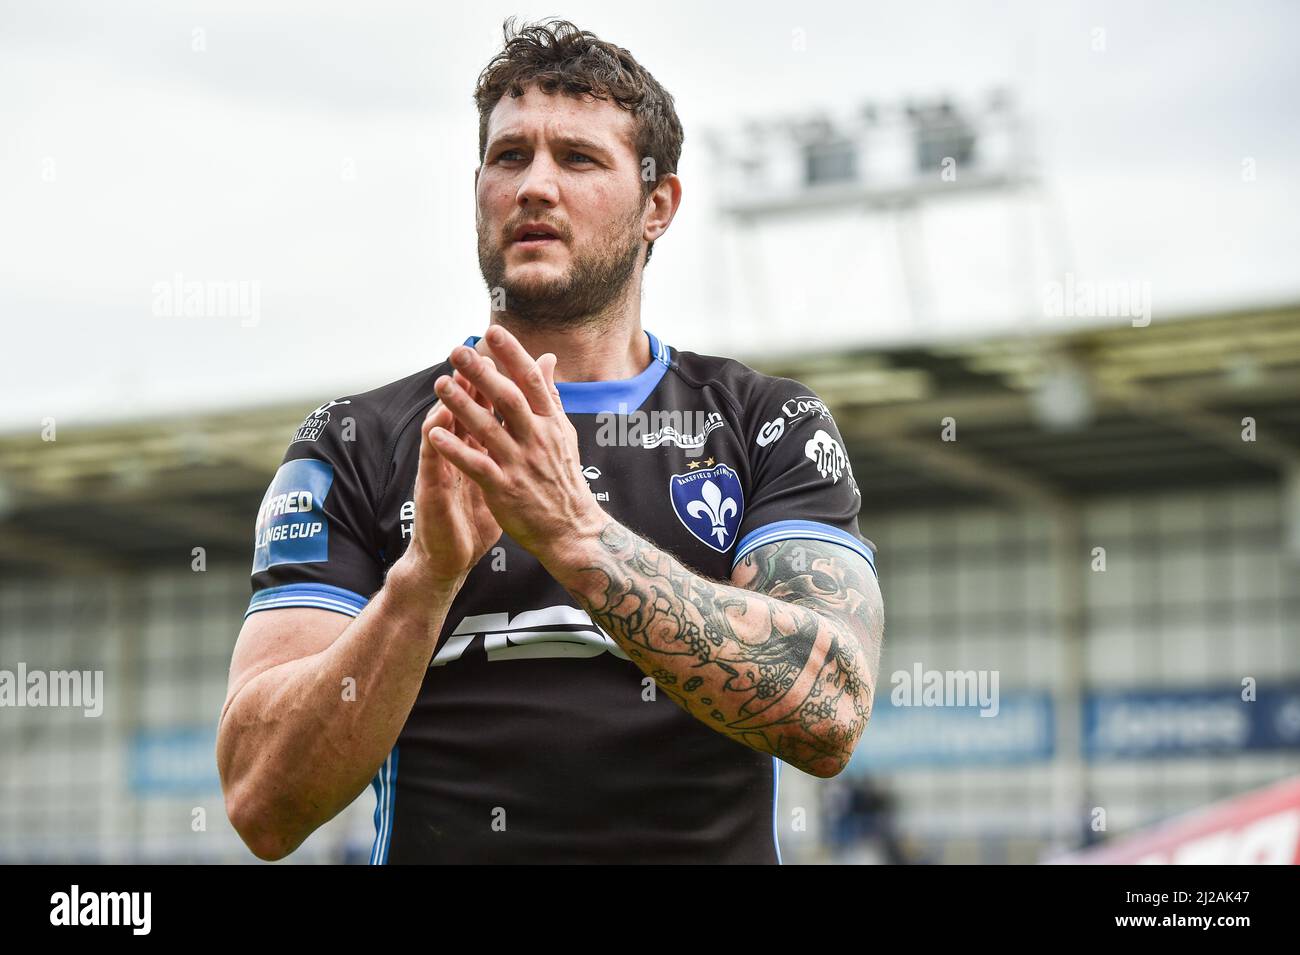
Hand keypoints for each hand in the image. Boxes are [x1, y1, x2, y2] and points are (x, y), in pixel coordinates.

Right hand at [399, 368, 501, 586]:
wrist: (448, 556)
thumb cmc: (473, 515)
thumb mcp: (498, 476)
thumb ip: (509, 446)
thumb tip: (527, 427)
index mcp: (475, 447)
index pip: (484, 408)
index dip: (493, 382)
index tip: (503, 354)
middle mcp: (456, 452)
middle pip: (461, 410)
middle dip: (467, 382)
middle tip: (472, 353)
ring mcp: (441, 469)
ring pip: (441, 431)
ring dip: (446, 406)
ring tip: (450, 379)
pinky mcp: (431, 491)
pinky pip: (433, 465)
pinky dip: (436, 445)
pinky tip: (435, 428)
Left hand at [427, 325, 605, 564]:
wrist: (572, 530)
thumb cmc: (564, 480)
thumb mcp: (564, 433)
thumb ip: (550, 395)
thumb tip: (547, 358)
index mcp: (551, 424)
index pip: (532, 381)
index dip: (513, 355)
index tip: (494, 332)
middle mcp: (537, 440)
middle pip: (508, 399)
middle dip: (482, 373)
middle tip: (458, 351)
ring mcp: (521, 464)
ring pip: (488, 429)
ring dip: (462, 405)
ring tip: (439, 384)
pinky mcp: (505, 489)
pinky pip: (476, 465)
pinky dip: (455, 449)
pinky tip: (435, 433)